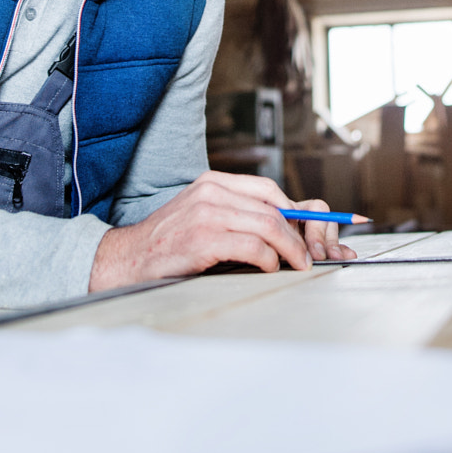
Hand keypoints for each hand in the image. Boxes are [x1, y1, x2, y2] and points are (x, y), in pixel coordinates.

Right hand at [88, 172, 358, 290]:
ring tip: (297, 266)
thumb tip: (287, 229)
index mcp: (213, 183)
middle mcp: (211, 192)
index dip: (301, 210)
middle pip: (274, 208)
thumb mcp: (203, 219)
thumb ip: (239, 218)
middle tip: (311, 256)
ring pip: (268, 226)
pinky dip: (269, 259)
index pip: (270, 191)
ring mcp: (206, 214)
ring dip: (291, 250)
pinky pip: (251, 246)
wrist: (124, 262)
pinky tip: (270, 269)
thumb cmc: (167, 246)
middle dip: (301, 234)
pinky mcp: (202, 239)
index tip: (327, 224)